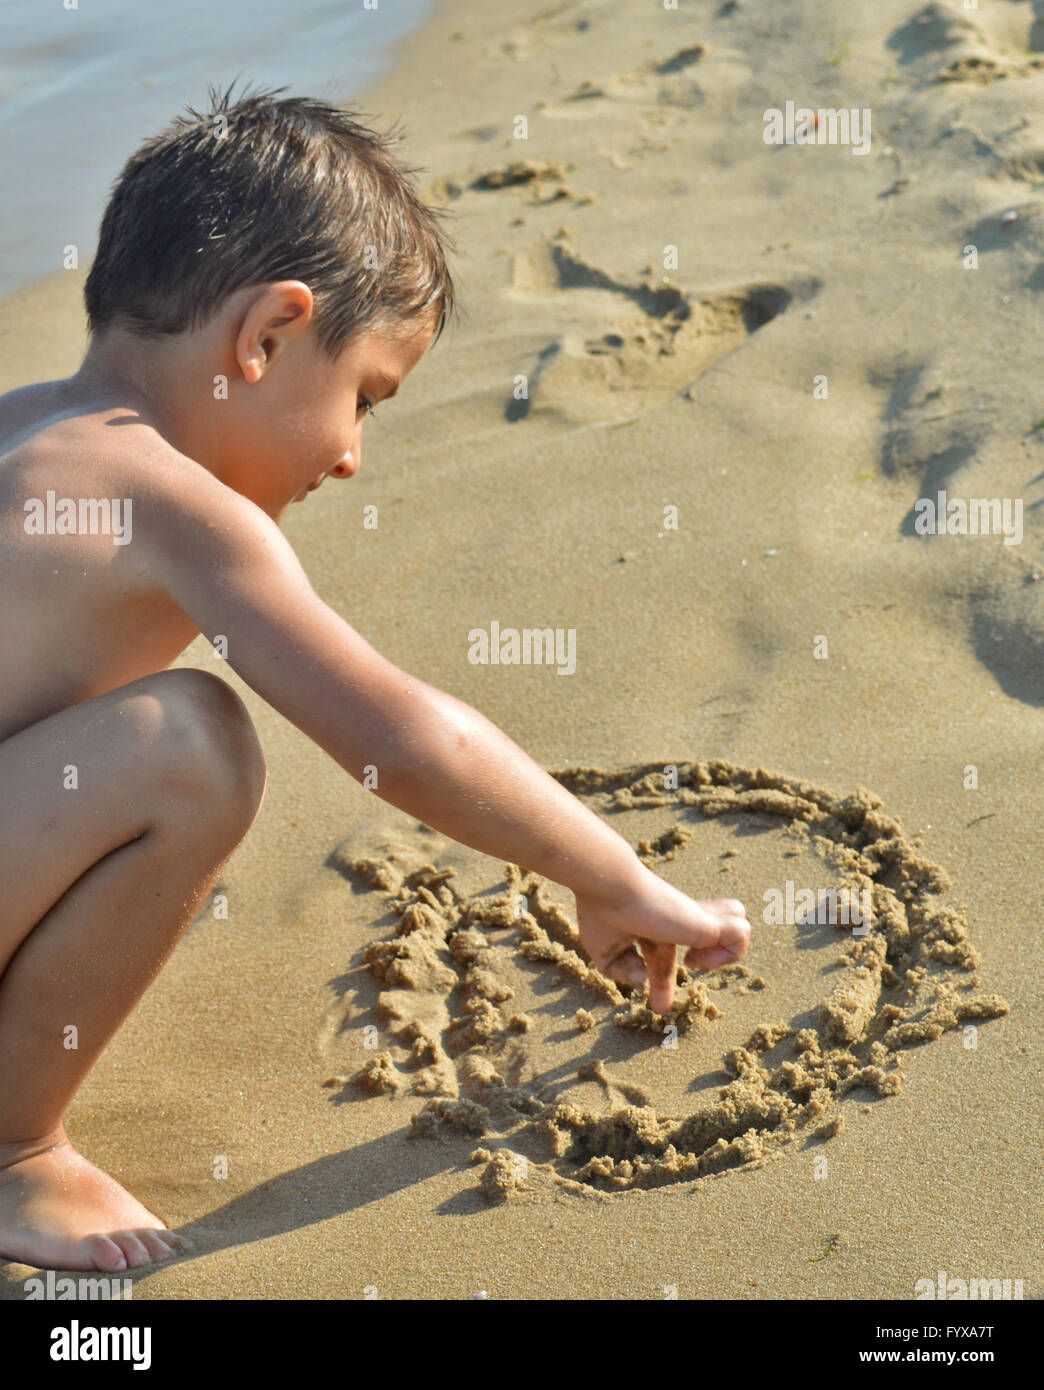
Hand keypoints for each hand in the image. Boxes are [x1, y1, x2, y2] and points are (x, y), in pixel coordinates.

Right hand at [575, 863, 750, 1014]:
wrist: (611, 887)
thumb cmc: (603, 912)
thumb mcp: (605, 951)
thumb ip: (621, 969)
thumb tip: (642, 978)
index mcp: (655, 923)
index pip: (668, 945)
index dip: (662, 976)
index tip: (660, 1004)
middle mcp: (678, 919)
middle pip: (708, 932)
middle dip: (704, 961)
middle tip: (674, 996)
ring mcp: (697, 917)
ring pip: (735, 922)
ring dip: (722, 951)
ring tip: (694, 960)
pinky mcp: (709, 922)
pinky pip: (741, 934)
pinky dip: (729, 954)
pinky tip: (696, 959)